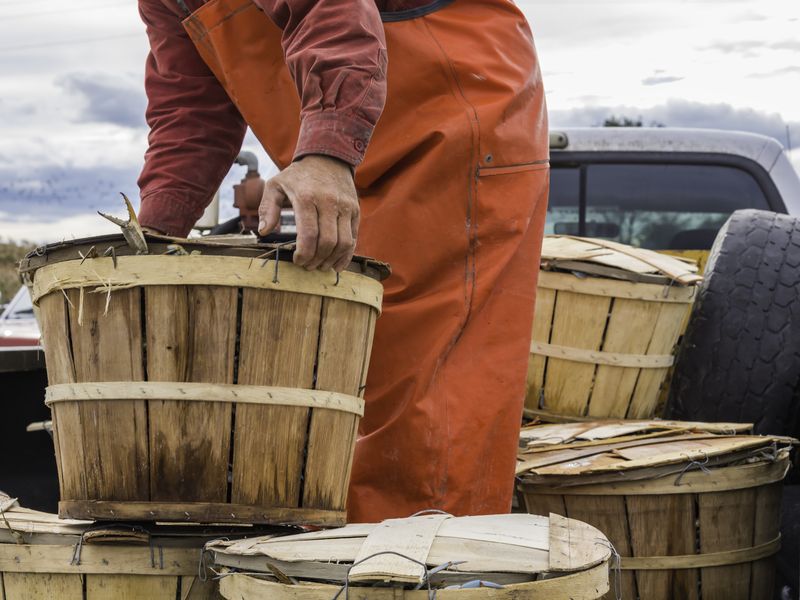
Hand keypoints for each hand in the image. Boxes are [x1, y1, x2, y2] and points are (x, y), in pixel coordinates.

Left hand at [258, 155, 358, 271]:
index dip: (304, 254)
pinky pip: (353, 238)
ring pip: (343, 243)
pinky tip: (336, 264)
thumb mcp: (276, 185)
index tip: (297, 261)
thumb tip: (263, 231)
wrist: (328, 158)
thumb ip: (267, 208)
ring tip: (320, 266)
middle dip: (316, 260)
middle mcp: (329, 202)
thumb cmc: (298, 175)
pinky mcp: (355, 210)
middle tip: (308, 266)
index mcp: (306, 197)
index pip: (309, 234)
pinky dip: (346, 255)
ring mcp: (345, 207)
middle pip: (327, 242)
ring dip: (331, 260)